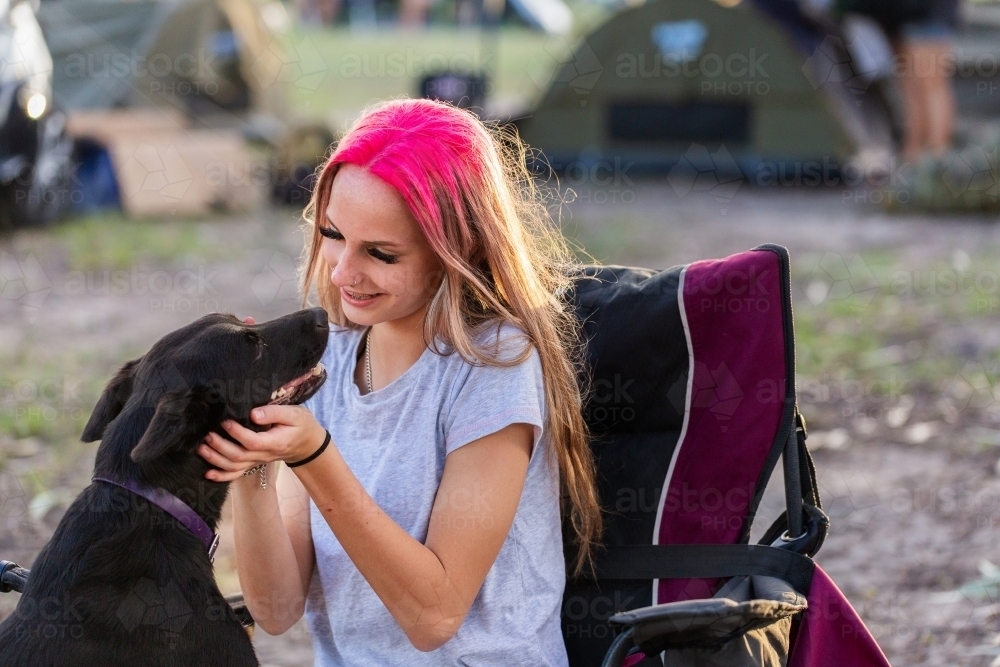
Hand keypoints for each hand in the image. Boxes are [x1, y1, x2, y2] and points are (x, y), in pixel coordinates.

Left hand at [198, 405, 328, 481]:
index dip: (237, 433)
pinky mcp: (253, 463)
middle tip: (208, 434)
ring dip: (216, 459)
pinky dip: (221, 476)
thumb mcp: (294, 414)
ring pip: (234, 466)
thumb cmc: (301, 425)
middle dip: (220, 446)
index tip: (225, 421)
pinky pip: (236, 474)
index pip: (252, 441)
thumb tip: (253, 414)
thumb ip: (274, 413)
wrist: (307, 444)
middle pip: (239, 456)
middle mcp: (264, 455)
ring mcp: (257, 461)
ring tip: (201, 448)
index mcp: (275, 442)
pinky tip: (208, 474)